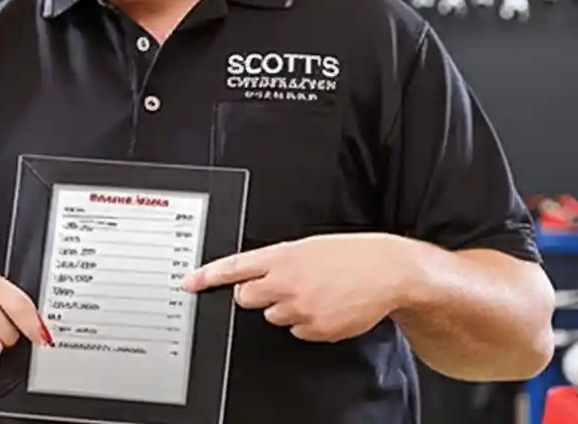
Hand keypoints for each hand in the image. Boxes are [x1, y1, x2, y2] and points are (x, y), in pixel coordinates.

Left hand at [181, 233, 413, 342]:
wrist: (389, 272)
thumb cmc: (350, 255)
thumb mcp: (308, 247)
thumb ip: (279, 260)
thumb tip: (256, 275)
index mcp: (282, 257)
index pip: (234, 267)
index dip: (208, 276)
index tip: (189, 283)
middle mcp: (286, 282)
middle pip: (246, 297)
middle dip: (254, 293)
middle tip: (277, 286)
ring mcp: (300, 308)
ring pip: (273, 316)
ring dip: (285, 307)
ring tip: (314, 293)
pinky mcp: (316, 329)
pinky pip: (297, 331)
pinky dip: (307, 323)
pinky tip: (326, 306)